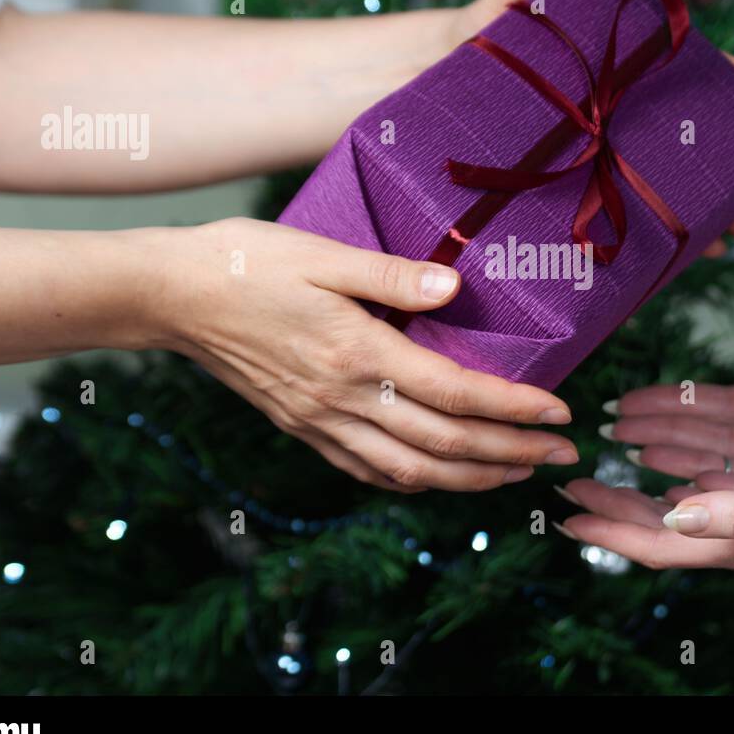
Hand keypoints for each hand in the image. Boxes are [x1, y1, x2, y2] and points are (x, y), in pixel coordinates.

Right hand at [149, 218, 577, 492]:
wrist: (171, 296)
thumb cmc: (247, 262)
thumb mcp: (322, 253)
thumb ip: (393, 276)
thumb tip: (455, 289)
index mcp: (355, 352)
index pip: (453, 393)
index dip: (513, 410)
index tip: (560, 415)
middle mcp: (341, 398)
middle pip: (444, 443)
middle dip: (510, 455)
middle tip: (562, 457)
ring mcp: (318, 421)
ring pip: (410, 470)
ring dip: (471, 479)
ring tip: (518, 475)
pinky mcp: (301, 428)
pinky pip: (366, 470)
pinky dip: (413, 481)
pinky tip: (440, 476)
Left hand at [451, 0, 733, 256]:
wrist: (425, 105)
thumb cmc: (467, 56)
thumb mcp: (493, 23)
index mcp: (615, 64)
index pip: (689, 67)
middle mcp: (620, 111)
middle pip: (696, 131)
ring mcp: (606, 154)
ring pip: (674, 177)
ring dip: (714, 204)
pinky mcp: (583, 194)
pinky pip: (637, 213)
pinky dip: (669, 231)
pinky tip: (696, 252)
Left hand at [559, 478, 733, 603]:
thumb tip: (673, 508)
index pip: (657, 541)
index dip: (608, 528)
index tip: (565, 512)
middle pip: (663, 528)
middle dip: (615, 508)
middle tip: (576, 486)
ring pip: (689, 513)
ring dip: (648, 494)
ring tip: (619, 471)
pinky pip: (724, 500)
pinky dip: (694, 483)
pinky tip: (694, 471)